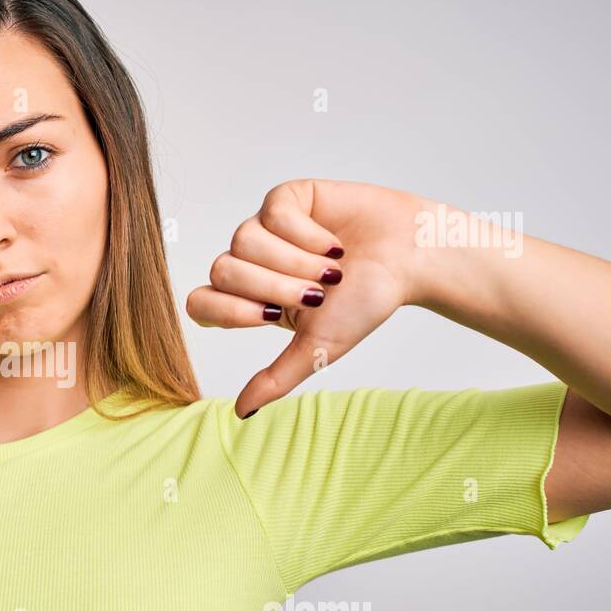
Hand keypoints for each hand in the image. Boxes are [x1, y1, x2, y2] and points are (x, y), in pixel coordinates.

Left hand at [186, 178, 426, 416]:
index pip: (201, 302)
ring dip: (295, 261)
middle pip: (222, 270)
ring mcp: (266, 227)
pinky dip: (307, 234)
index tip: (270, 316)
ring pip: (244, 240)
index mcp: (250, 299)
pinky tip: (334, 243)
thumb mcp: (318, 349)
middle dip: (274, 285)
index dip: (227, 310)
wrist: (410, 261)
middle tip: (317, 295)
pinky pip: (272, 211)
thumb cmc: (365, 303)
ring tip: (333, 270)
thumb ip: (276, 378)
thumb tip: (239, 412)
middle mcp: (251, 262)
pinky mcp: (287, 198)